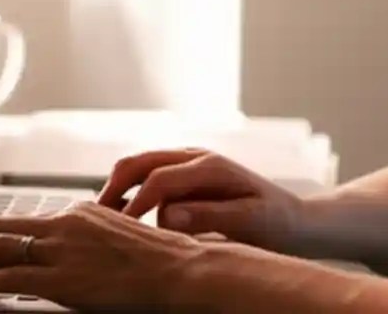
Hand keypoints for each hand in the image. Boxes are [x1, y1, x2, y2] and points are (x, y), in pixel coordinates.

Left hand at [0, 201, 201, 309]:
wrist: (180, 270)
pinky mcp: (59, 279)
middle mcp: (66, 223)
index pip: (28, 219)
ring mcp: (61, 249)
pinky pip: (5, 277)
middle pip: (2, 225)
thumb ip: (93, 239)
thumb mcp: (122, 237)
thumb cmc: (163, 260)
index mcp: (82, 211)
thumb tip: (80, 252)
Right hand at [98, 149, 308, 255]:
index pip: (157, 180)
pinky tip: (122, 214)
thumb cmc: (275, 222)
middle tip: (93, 220)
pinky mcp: (185, 172)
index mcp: (211, 166)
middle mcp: (196, 156)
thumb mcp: (249, 222)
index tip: (118, 231)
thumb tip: (167, 216)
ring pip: (138, 163)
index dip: (134, 205)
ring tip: (100, 218)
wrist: (294, 217)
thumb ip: (208, 217)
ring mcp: (189, 161)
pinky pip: (147, 173)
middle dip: (112, 188)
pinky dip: (129, 188)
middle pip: (139, 161)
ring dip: (117, 186)